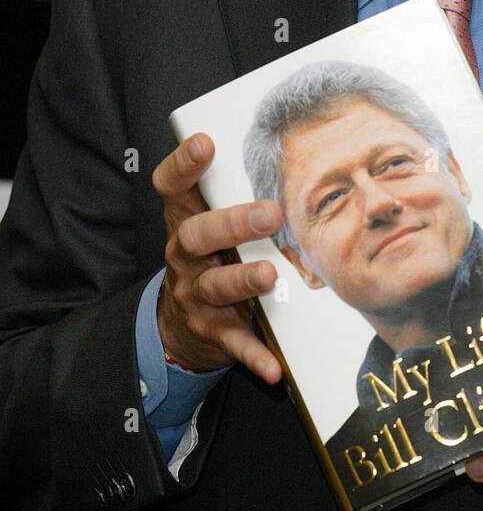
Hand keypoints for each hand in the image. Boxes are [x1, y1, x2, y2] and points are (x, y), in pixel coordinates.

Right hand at [152, 133, 283, 381]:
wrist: (182, 326)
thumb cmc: (213, 257)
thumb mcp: (213, 223)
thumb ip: (233, 193)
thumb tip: (282, 143)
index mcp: (185, 222)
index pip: (173, 188)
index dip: (183, 165)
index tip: (205, 143)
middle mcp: (184, 256)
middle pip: (196, 235)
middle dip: (231, 224)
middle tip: (270, 214)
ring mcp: (195, 295)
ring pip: (214, 286)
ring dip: (243, 282)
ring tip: (269, 278)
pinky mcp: (212, 332)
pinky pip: (234, 343)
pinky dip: (254, 354)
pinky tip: (274, 367)